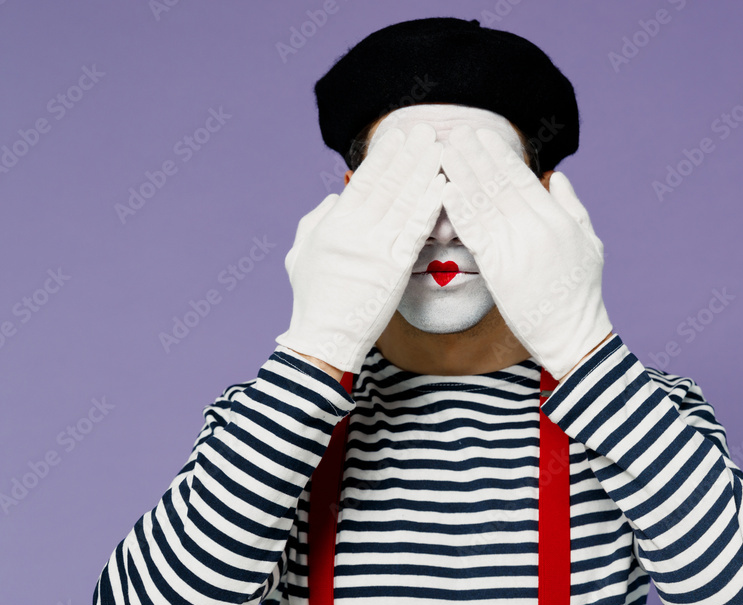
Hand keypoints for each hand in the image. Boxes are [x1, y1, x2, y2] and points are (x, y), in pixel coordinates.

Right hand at [276, 124, 444, 373]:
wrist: (325, 337)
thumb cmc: (312, 298)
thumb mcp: (300, 252)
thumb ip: (317, 219)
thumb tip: (337, 196)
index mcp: (333, 224)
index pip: (363, 181)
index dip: (383, 157)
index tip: (398, 137)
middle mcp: (355, 231)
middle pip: (388, 185)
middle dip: (409, 155)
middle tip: (427, 130)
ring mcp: (376, 249)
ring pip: (405, 202)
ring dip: (424, 172)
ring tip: (438, 149)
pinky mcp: (395, 268)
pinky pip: (415, 232)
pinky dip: (430, 207)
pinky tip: (442, 187)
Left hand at [440, 125, 612, 379]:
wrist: (572, 334)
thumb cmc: (580, 292)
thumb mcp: (589, 243)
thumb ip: (572, 206)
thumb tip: (555, 176)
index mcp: (558, 220)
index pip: (523, 179)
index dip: (500, 155)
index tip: (482, 135)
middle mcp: (537, 229)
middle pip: (499, 185)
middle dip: (475, 157)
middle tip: (455, 133)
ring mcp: (517, 248)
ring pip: (484, 204)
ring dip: (462, 175)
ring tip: (444, 153)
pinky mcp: (498, 270)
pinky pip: (474, 233)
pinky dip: (459, 210)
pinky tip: (445, 191)